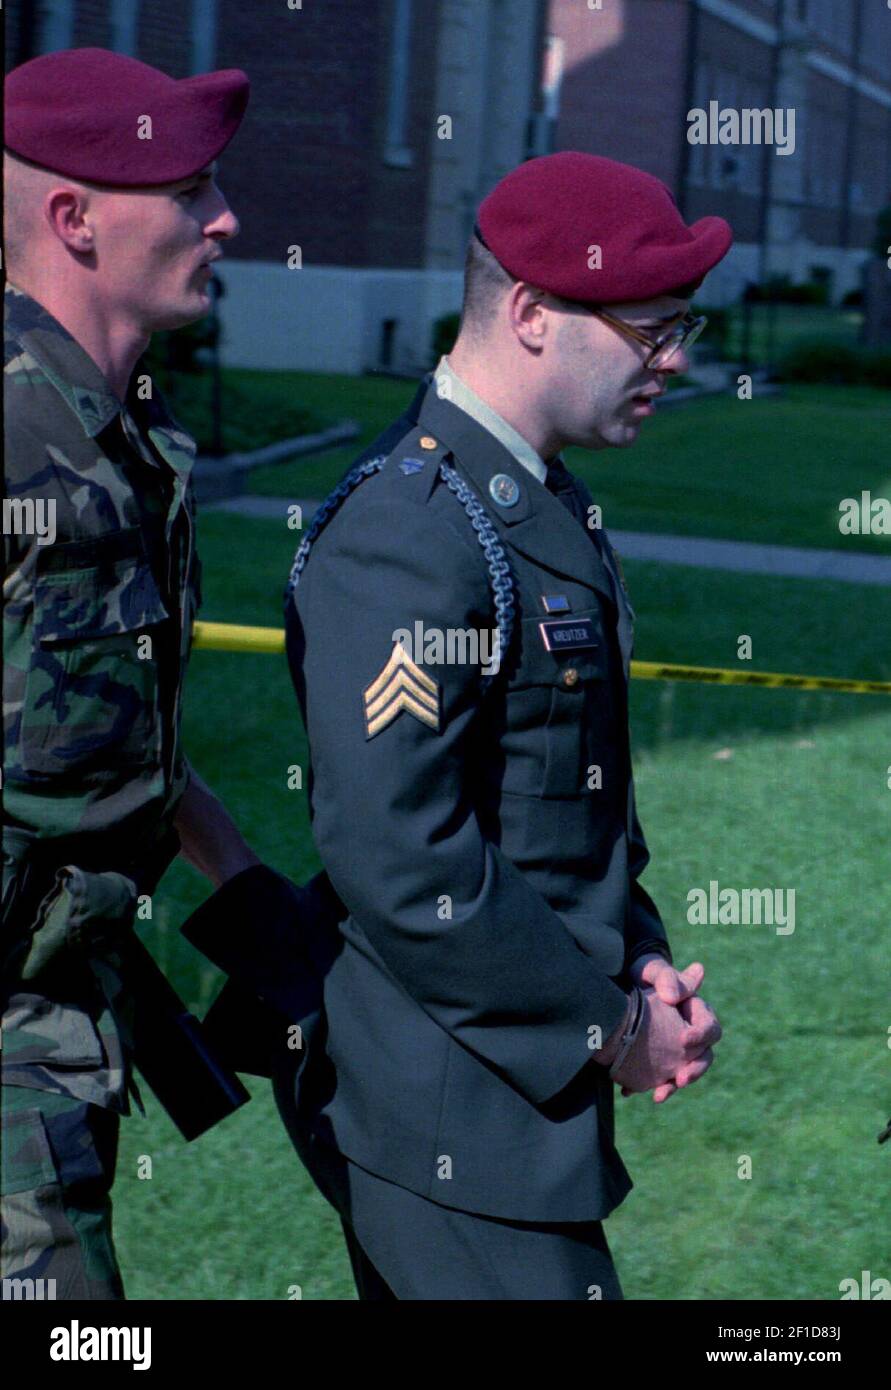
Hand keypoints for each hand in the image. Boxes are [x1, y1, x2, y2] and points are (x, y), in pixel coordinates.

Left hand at [619, 956, 721, 1101]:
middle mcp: (691, 1034)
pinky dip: (646, 1086)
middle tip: (680, 1079)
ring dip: (672, 1086)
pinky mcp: (658, 1058)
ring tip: (659, 1095)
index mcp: (697, 1012)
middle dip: (693, 1071)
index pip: (709, 1028)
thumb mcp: (655, 971)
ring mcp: (675, 1049)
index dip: (700, 1036)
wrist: (625, 981)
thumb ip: (667, 979)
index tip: (683, 1040)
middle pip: (703, 1058)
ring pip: (682, 1072)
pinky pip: (658, 1077)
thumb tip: (673, 996)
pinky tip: (629, 1091)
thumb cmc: (647, 973)